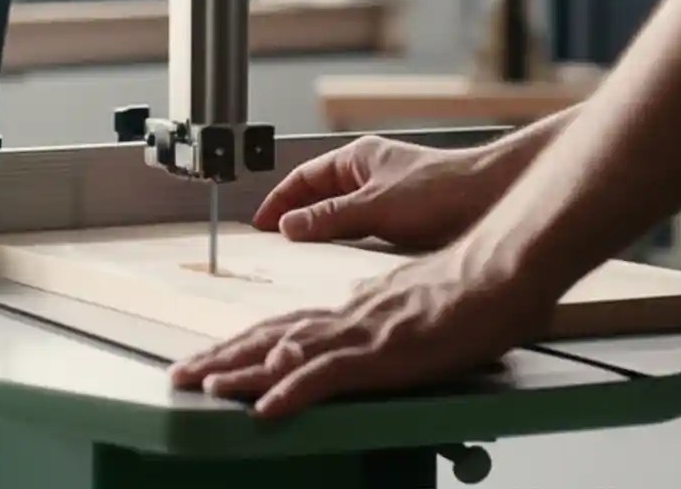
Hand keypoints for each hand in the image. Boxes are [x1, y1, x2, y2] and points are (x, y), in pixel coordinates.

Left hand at [168, 243, 555, 418]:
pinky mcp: (383, 354)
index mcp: (352, 311)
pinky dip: (291, 392)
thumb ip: (378, 318)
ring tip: (204, 387)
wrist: (500, 272)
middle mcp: (346, 319)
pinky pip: (327, 376)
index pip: (284, 329)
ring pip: (287, 355)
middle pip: (270, 338)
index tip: (210, 357)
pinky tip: (265, 408)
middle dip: (222, 357)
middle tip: (180, 374)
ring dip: (241, 373)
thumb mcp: (410, 306)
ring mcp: (362, 336)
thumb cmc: (467, 290)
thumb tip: (358, 327)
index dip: (243, 345)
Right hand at [253, 136, 509, 249]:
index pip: (304, 177)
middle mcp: (370, 174)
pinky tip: (344, 265)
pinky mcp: (404, 219)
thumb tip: (288, 226)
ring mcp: (387, 196)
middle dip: (296, 218)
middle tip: (274, 245)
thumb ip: (329, 217)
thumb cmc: (441, 191)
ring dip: (322, 233)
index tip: (261, 225)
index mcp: (358, 158)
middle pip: (319, 196)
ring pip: (341, 215)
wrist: (492, 200)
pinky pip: (363, 230)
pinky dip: (347, 244)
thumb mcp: (375, 206)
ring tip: (302, 258)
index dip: (279, 200)